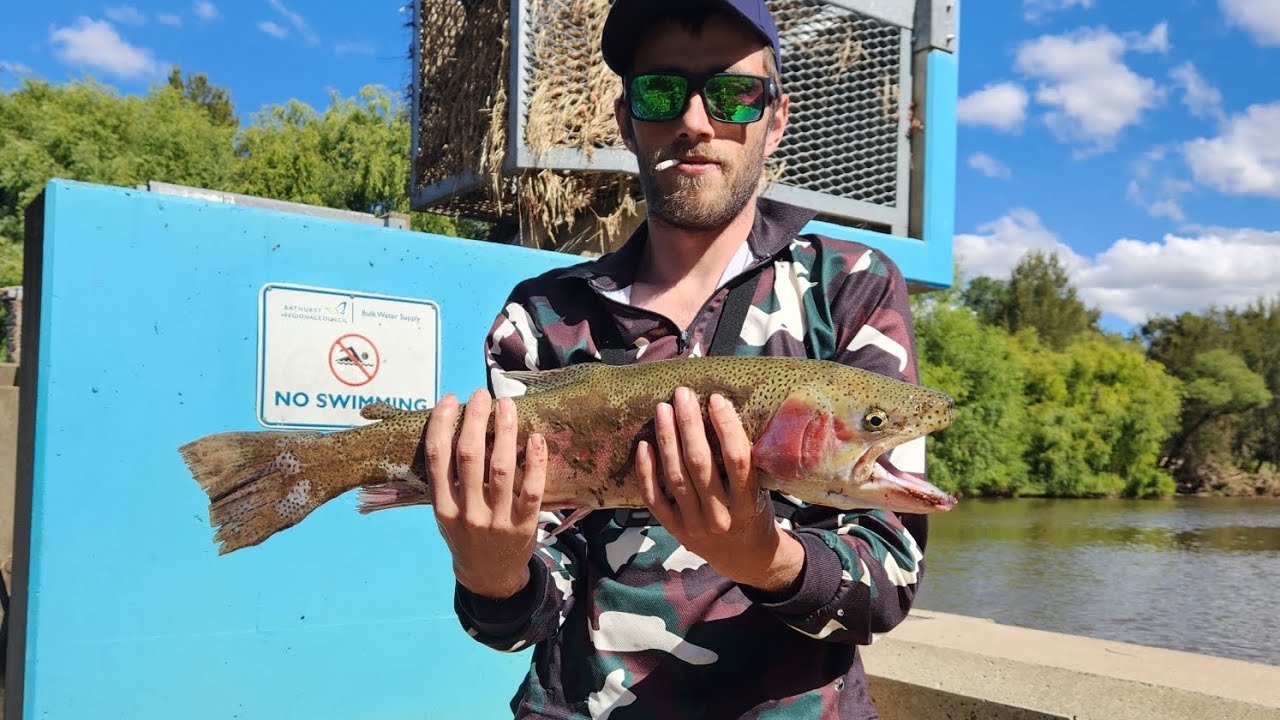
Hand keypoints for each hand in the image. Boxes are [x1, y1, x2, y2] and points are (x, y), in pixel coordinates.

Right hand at [425, 390, 546, 599]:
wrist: (488, 578)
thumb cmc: (466, 535)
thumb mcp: (446, 513)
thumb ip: (448, 480)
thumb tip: (455, 427)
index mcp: (442, 507)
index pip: (437, 458)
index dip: (442, 425)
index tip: (450, 400)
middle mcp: (467, 513)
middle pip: (469, 457)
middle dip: (475, 420)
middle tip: (482, 394)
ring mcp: (496, 520)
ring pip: (500, 468)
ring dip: (504, 431)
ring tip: (507, 405)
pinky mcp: (524, 526)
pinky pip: (532, 489)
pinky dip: (534, 461)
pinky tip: (535, 438)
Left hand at [636, 387, 804, 593]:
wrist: (746, 558)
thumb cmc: (755, 513)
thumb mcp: (762, 491)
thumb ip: (746, 463)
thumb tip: (724, 412)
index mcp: (748, 504)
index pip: (737, 461)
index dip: (726, 428)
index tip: (717, 399)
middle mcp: (720, 516)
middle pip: (700, 464)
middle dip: (689, 426)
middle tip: (682, 395)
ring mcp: (695, 525)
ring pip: (676, 477)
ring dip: (667, 440)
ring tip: (663, 409)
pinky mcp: (675, 530)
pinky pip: (655, 499)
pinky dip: (647, 472)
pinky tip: (644, 445)